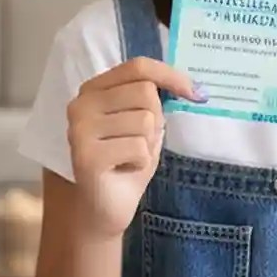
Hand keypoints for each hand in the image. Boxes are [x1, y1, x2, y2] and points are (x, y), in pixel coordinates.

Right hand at [66, 57, 204, 240]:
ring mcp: (80, 129)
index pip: (138, 67)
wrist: (104, 209)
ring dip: (147, 145)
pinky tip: (123, 171)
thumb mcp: (144, 124)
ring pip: (145, 121)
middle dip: (155, 121)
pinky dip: (141, 163)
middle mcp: (81, 103)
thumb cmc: (126, 163)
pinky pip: (138, 148)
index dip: (171, 76)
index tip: (197, 93)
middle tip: (140, 143)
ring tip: (128, 159)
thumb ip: (154, 101)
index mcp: (94, 89)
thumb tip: (193, 88)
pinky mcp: (86, 155)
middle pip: (145, 92)